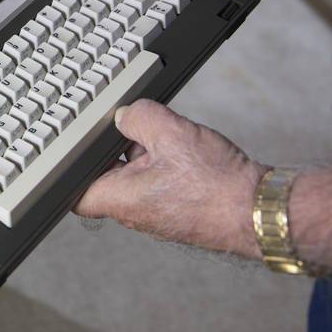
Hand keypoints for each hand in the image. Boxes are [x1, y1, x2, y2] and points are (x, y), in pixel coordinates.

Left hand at [73, 99, 266, 258]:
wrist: (262, 210)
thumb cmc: (219, 184)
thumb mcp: (171, 132)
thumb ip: (139, 116)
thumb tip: (126, 114)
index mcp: (123, 199)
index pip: (75, 194)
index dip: (70, 171)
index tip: (74, 150)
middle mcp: (138, 215)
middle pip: (107, 181)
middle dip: (114, 152)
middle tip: (127, 129)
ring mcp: (160, 218)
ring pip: (136, 182)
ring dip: (142, 157)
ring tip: (163, 138)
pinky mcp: (181, 215)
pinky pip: (160, 188)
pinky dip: (164, 167)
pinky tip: (183, 152)